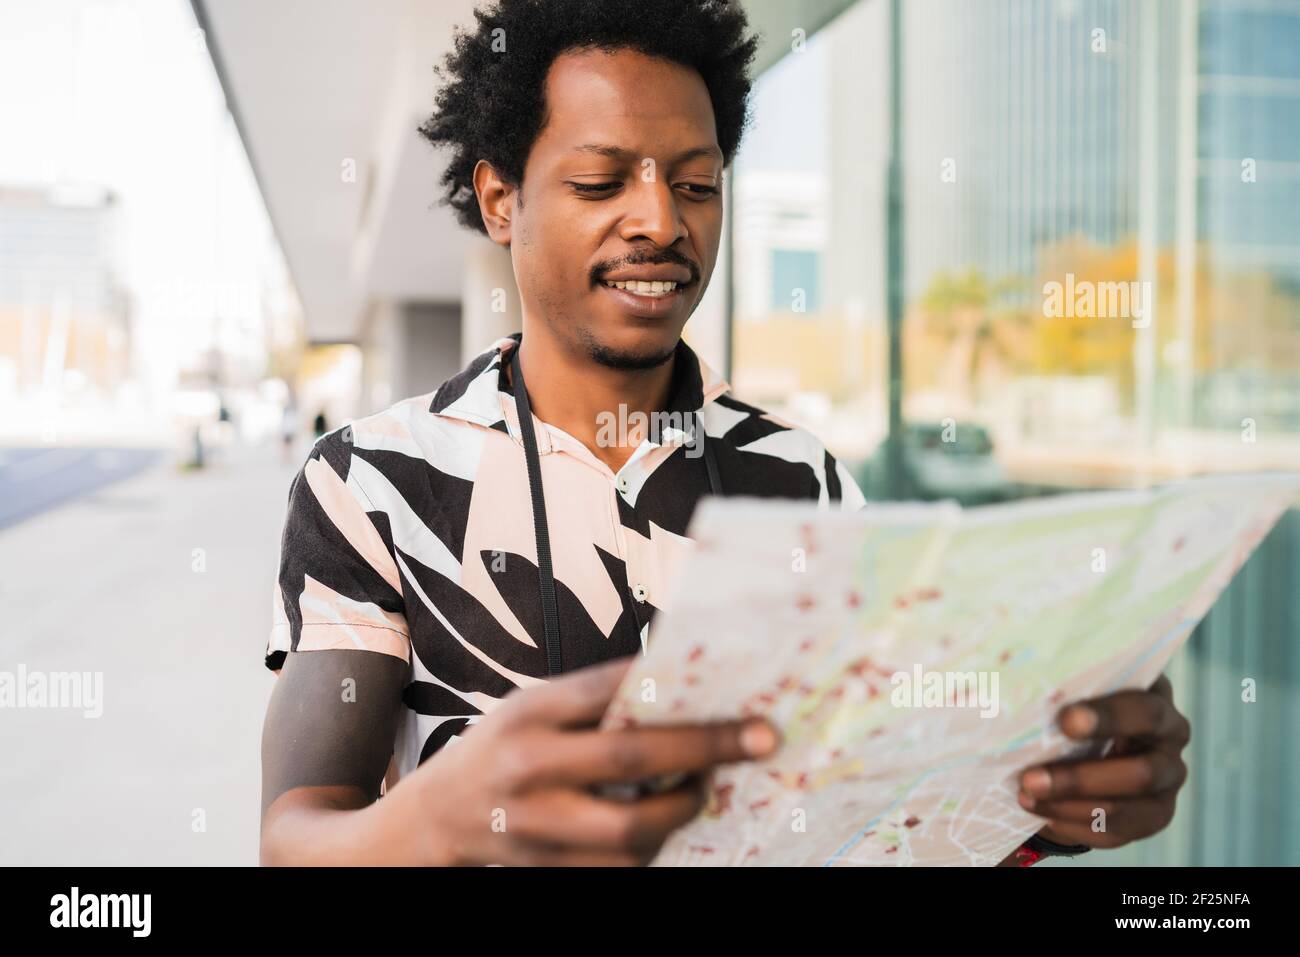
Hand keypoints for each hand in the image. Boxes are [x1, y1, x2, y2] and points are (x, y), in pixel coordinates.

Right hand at [381, 656, 780, 865]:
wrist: (435, 819)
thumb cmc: (501, 748)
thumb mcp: (534, 707)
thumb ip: (594, 700)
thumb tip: (681, 684)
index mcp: (529, 712)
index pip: (608, 689)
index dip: (674, 688)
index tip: (733, 691)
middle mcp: (529, 767)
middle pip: (631, 757)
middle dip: (706, 749)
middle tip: (760, 740)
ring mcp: (536, 826)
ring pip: (631, 829)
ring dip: (682, 809)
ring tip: (701, 788)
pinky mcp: (547, 870)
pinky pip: (618, 869)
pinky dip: (653, 847)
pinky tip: (665, 824)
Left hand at [1016, 674, 1190, 848]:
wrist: (1083, 742)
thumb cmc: (1074, 702)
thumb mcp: (1072, 687)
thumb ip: (1059, 684)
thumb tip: (1002, 682)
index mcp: (1156, 698)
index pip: (1145, 710)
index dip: (1109, 718)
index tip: (1065, 720)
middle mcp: (1171, 741)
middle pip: (1141, 772)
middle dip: (1081, 778)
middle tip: (1030, 776)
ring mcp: (1166, 784)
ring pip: (1124, 807)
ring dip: (1069, 804)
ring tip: (1025, 793)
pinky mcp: (1150, 817)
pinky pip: (1113, 831)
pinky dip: (1070, 821)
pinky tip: (1038, 809)